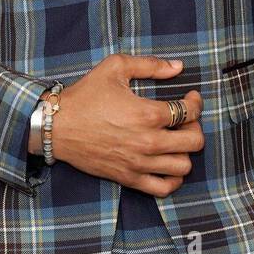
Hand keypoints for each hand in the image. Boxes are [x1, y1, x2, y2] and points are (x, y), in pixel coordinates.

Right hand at [44, 54, 203, 195]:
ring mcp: (139, 163)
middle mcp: (148, 142)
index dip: (196, 102)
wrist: (57, 126)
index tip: (190, 97)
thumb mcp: (115, 67)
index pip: (190, 112)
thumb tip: (178, 66)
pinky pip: (163, 189)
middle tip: (185, 119)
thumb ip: (150, 65)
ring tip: (175, 141)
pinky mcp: (128, 178)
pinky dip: (173, 179)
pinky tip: (167, 164)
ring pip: (183, 167)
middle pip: (194, 142)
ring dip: (185, 152)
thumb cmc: (85, 95)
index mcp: (148, 114)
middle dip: (195, 127)